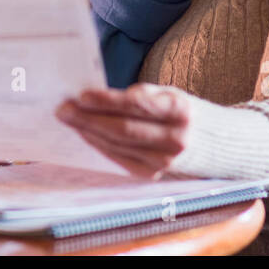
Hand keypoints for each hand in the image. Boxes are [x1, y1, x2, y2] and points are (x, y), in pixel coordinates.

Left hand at [55, 83, 192, 177]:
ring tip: (68, 118)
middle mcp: (175, 139)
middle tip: (63, 108)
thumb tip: (97, 97)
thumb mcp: (167, 93)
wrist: (205, 142)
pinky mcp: (152, 174)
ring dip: (88, 131)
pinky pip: (118, 158)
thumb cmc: (177, 111)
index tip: (82, 95)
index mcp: (180, 110)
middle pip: (123, 129)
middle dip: (88, 118)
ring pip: (117, 145)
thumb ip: (138, 95)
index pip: (137, 105)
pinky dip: (99, 144)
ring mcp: (164, 161)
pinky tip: (85, 133)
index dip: (108, 101)